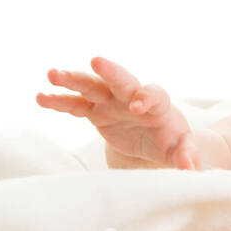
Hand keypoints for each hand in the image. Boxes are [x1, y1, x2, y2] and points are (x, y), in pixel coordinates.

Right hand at [35, 57, 199, 168]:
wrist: (158, 140)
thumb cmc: (173, 143)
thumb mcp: (181, 150)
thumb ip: (186, 155)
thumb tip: (189, 168)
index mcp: (158, 105)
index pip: (153, 95)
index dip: (145, 98)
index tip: (137, 106)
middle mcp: (133, 96)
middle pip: (122, 80)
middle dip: (110, 71)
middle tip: (97, 62)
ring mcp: (112, 101)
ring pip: (92, 86)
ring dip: (74, 79)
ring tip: (52, 74)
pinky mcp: (96, 111)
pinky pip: (76, 104)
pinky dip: (60, 101)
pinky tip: (41, 97)